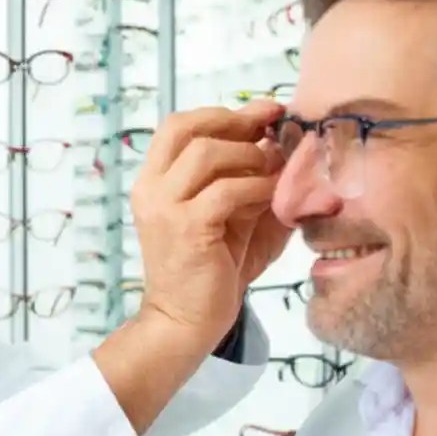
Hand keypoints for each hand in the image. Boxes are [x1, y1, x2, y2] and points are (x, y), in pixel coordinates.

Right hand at [129, 101, 291, 350]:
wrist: (186, 322)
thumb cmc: (212, 270)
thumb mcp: (234, 216)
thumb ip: (251, 180)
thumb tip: (285, 144)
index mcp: (154, 181)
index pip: (178, 126)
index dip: (222, 112)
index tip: (263, 112)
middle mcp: (151, 189)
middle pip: (189, 128)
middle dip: (236, 122)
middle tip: (273, 129)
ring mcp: (164, 208)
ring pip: (209, 153)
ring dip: (251, 156)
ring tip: (274, 172)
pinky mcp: (187, 228)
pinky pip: (228, 190)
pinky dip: (258, 188)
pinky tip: (274, 198)